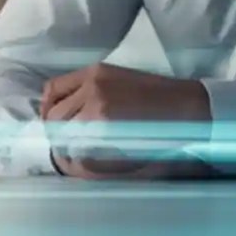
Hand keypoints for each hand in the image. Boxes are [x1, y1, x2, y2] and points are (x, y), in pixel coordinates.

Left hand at [41, 63, 212, 178]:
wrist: (187, 106)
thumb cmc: (158, 96)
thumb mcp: (121, 79)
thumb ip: (92, 90)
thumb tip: (63, 112)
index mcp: (95, 72)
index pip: (54, 88)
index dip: (48, 108)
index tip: (53, 123)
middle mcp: (92, 86)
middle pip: (54, 114)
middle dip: (56, 133)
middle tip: (65, 146)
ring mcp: (98, 107)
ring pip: (63, 133)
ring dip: (66, 147)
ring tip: (76, 157)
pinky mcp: (107, 128)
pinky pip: (78, 147)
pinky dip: (77, 159)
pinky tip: (87, 163)